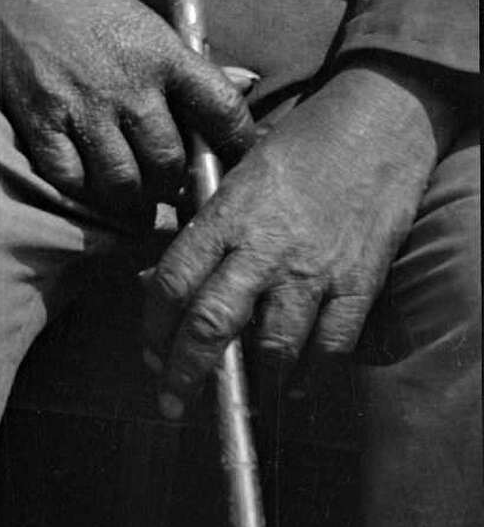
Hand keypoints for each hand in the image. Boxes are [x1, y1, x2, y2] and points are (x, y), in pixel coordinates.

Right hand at [0, 0, 253, 215]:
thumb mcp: (140, 15)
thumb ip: (183, 60)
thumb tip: (243, 86)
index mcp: (164, 51)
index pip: (224, 112)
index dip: (238, 147)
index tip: (233, 161)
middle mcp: (129, 83)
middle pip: (170, 161)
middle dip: (172, 183)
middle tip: (166, 185)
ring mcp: (82, 105)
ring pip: (123, 182)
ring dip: (130, 197)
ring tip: (130, 194)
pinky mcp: (38, 119)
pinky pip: (69, 179)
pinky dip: (81, 190)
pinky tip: (85, 181)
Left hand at [144, 61, 451, 415]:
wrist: (377, 125)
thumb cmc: (299, 148)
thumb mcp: (235, 177)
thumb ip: (202, 229)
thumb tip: (160, 281)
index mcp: (226, 217)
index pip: (172, 283)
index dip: (153, 328)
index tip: (149, 353)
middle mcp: (265, 249)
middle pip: (210, 325)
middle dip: (184, 372)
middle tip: (172, 401)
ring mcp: (315, 270)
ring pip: (272, 346)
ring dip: (251, 382)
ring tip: (237, 398)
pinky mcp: (359, 283)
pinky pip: (331, 346)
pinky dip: (310, 374)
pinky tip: (294, 385)